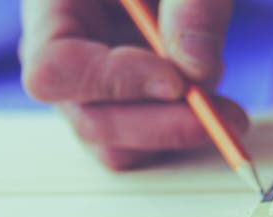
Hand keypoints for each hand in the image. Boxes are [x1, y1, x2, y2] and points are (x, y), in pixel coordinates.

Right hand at [20, 0, 248, 168]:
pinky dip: (180, 133)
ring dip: (174, 133)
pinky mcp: (119, 105)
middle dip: (160, 126)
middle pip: (89, 121)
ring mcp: (88, 87)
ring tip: (218, 98)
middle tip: (222, 116)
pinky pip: (141, 144)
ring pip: (115, 145)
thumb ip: (192, 1)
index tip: (175, 81)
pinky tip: (209, 101)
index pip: (54, 69)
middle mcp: (59, 53)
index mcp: (50, 5)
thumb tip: (199, 72)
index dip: (113, 83)